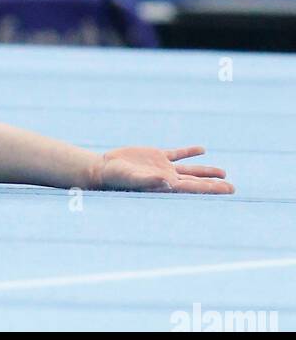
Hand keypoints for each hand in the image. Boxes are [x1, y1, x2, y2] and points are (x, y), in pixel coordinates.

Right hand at [91, 145, 233, 193]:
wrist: (105, 168)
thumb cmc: (118, 177)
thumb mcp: (133, 178)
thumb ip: (149, 180)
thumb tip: (168, 182)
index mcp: (167, 185)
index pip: (195, 187)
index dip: (212, 188)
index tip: (228, 190)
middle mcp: (169, 177)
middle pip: (197, 181)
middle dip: (215, 185)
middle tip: (233, 188)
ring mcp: (164, 166)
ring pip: (191, 169)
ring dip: (206, 170)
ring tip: (224, 173)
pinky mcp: (156, 156)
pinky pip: (177, 154)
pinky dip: (189, 152)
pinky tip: (202, 149)